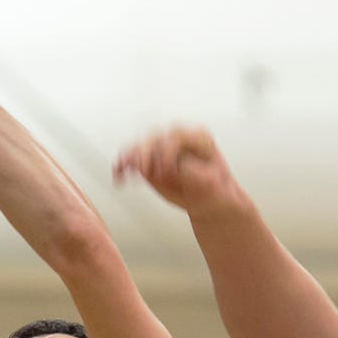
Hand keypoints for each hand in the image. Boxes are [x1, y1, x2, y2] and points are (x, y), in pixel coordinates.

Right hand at [113, 127, 247, 217]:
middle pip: (157, 138)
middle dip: (147, 152)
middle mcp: (178, 137)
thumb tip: (180, 167)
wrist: (210, 199)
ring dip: (130, 157)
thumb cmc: (218, 190)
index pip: (179, 137)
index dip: (169, 152)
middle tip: (142, 169)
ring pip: (142, 146)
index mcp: (199, 137)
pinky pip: (134, 157)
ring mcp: (163, 146)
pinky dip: (125, 165)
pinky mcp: (150, 158)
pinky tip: (118, 174)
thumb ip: (197, 174)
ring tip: (122, 169)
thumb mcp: (215, 184)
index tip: (165, 170)